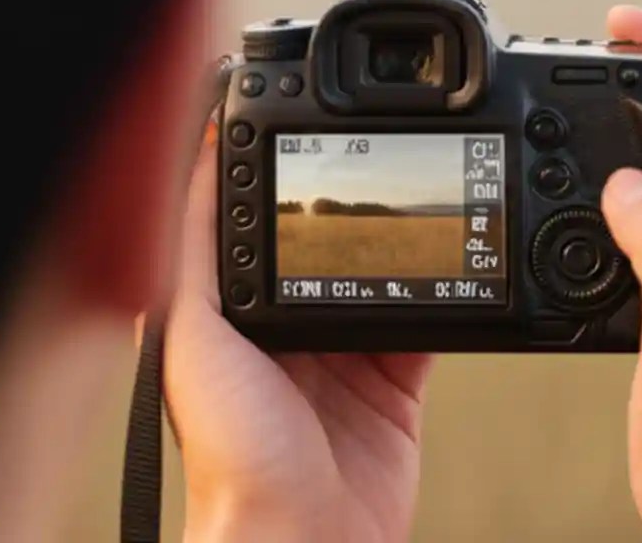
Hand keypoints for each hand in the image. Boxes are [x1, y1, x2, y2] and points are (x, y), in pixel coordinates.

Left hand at [158, 127, 432, 542]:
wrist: (303, 539)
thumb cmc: (232, 457)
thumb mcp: (192, 334)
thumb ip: (194, 253)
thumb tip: (198, 164)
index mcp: (233, 317)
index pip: (257, 232)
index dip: (276, 187)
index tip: (294, 140)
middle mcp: (287, 333)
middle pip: (326, 251)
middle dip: (348, 214)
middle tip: (373, 165)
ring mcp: (344, 357)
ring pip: (380, 281)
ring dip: (399, 252)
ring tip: (414, 207)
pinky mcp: (392, 385)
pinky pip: (424, 328)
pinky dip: (442, 301)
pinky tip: (449, 270)